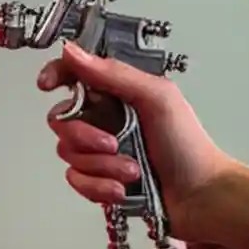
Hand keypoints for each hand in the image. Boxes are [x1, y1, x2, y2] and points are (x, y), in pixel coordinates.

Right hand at [39, 42, 248, 248]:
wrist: (201, 197)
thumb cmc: (187, 145)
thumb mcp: (157, 99)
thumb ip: (114, 74)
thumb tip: (71, 51)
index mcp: (118, 94)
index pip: (75, 75)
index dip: (56, 75)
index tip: (47, 84)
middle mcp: (104, 120)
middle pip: (62, 120)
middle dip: (85, 137)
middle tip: (113, 143)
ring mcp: (100, 152)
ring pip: (69, 154)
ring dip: (101, 166)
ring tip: (131, 171)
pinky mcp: (99, 181)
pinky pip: (76, 181)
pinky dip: (99, 187)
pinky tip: (123, 190)